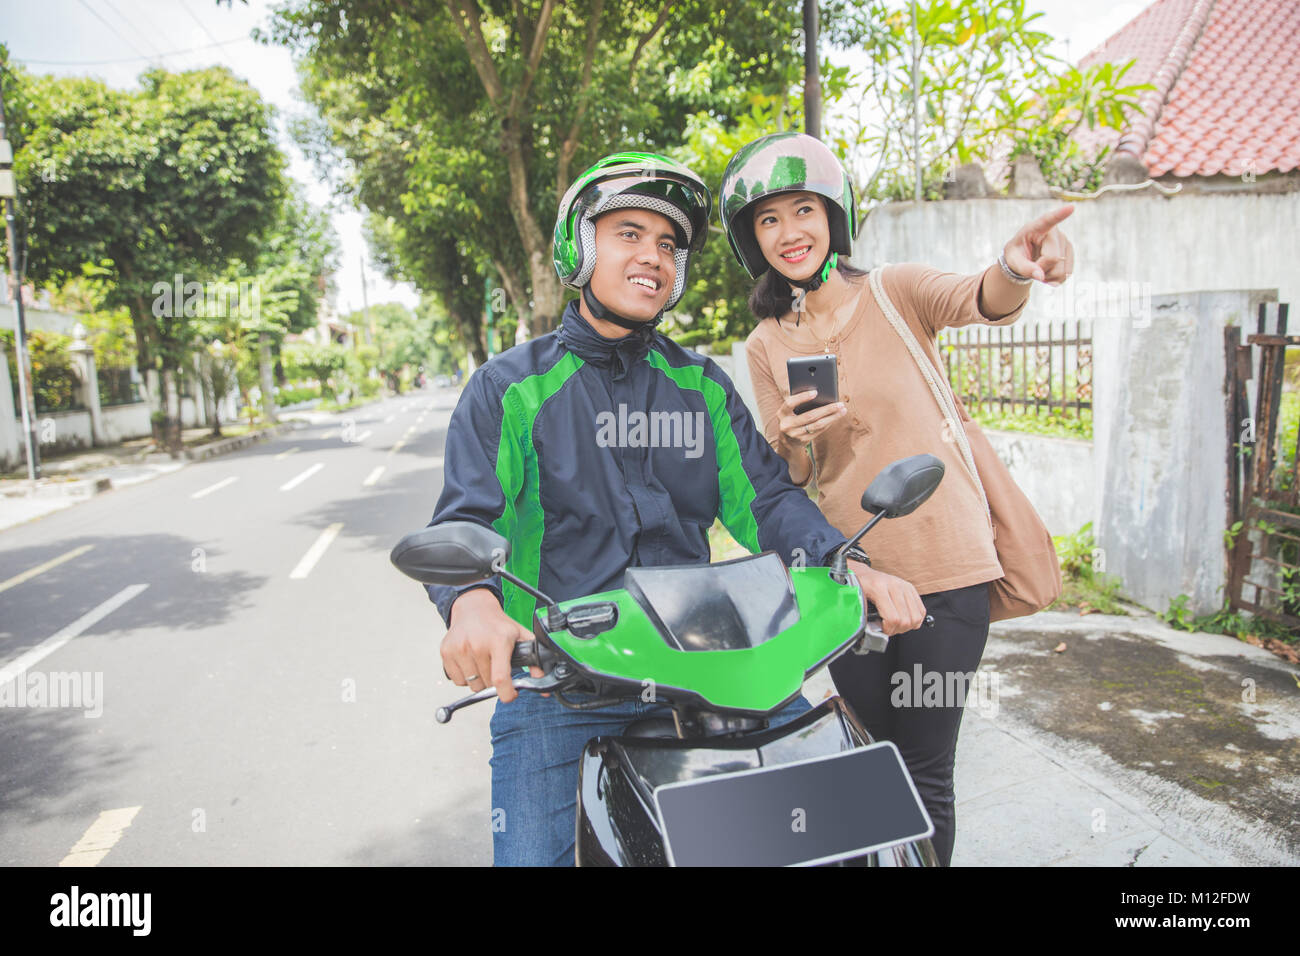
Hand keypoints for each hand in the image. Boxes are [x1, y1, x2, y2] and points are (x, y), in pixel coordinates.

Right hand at [442, 588, 539, 703]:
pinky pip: (458, 681)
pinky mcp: (447, 652)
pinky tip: (471, 662)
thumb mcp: (520, 635)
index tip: (511, 695)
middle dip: (494, 682)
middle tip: (496, 667)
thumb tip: (543, 682)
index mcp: (498, 641)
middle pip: (487, 684)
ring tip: (483, 663)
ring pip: (472, 685)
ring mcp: (460, 649)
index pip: (500, 678)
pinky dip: (465, 677)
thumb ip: (534, 659)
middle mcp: (477, 644)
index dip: (507, 693)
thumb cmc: (497, 624)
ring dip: (479, 680)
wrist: (473, 608)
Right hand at [777, 390, 846, 450]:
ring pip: (817, 425)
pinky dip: (829, 422)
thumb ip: (798, 403)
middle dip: (826, 409)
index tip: (816, 392)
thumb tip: (819, 393)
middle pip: (809, 416)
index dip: (802, 397)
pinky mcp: (803, 440)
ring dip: (832, 417)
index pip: (790, 403)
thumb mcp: (789, 411)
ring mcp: (795, 434)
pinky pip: (819, 430)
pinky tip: (836, 417)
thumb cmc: (790, 418)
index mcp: (781, 413)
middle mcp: (787, 425)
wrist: (786, 441)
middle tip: (839, 403)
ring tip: (842, 410)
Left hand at [848, 561, 926, 635]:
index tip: (882, 630)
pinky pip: (921, 611)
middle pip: (905, 620)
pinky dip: (915, 620)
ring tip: (895, 624)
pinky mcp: (911, 588)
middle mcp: (894, 585)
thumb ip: (862, 614)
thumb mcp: (856, 600)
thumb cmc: (860, 588)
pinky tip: (904, 619)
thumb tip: (872, 630)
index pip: (893, 618)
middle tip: (888, 628)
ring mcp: (904, 586)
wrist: (866, 575)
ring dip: (907, 626)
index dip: (888, 629)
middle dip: (897, 630)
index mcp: (878, 587)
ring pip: (916, 617)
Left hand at [1004, 204, 1074, 285]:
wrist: (1024, 258)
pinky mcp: (1070, 252)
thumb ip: (1024, 268)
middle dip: (1041, 269)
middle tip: (1031, 267)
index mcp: (1036, 227)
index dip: (1060, 214)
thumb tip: (1040, 276)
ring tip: (1038, 269)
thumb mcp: (1013, 261)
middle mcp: (1054, 232)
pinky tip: (1047, 273)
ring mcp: (1064, 241)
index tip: (1071, 207)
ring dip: (1048, 276)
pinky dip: (1055, 279)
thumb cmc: (1016, 255)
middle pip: (1053, 258)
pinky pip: (1067, 273)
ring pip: (1061, 269)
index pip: (1048, 220)